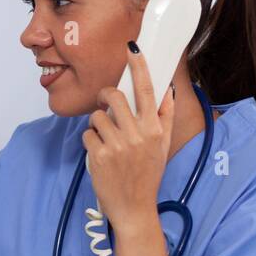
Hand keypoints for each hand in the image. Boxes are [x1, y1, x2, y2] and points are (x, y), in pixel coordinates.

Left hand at [82, 50, 174, 234]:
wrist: (134, 208)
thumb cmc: (147, 175)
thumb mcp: (163, 146)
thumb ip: (165, 117)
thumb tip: (168, 90)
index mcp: (155, 129)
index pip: (147, 90)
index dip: (139, 66)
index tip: (132, 48)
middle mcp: (137, 135)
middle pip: (115, 96)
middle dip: (106, 95)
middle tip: (106, 103)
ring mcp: (117, 146)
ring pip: (97, 116)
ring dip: (98, 124)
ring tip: (107, 139)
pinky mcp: (99, 156)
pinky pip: (87, 134)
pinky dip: (90, 141)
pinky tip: (100, 154)